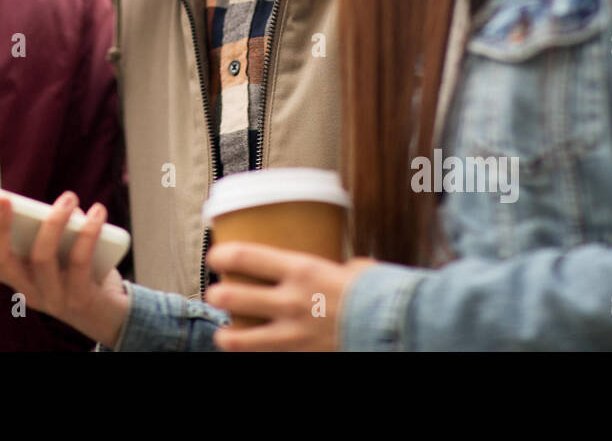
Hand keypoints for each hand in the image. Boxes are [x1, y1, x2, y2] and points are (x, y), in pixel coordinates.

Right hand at [0, 191, 128, 346]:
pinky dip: (88, 234)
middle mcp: (24, 287)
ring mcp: (50, 296)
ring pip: (41, 258)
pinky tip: (95, 213)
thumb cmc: (75, 273)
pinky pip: (80, 262)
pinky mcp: (78, 298)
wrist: (107, 315)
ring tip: (67, 197)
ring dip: (54, 222)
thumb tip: (57, 203)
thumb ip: (47, 229)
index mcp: (11, 274)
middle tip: (0, 197)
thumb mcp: (52, 251)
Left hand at [204, 244, 376, 350]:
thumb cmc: (378, 293)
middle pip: (232, 296)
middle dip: (218, 294)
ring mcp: (293, 333)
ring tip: (223, 334)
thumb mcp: (354, 269)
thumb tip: (345, 269)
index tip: (215, 256)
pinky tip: (250, 351)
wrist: (397, 328)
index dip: (221, 255)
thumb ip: (338, 269)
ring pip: (239, 338)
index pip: (244, 256)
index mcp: (300, 269)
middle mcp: (290, 300)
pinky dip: (254, 354)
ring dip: (227, 335)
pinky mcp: (299, 355)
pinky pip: (265, 356)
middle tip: (217, 292)